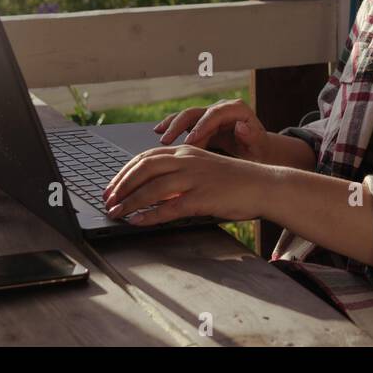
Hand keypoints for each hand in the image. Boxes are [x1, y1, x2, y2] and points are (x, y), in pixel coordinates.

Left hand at [102, 145, 270, 225]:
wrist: (264, 185)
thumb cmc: (235, 181)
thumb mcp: (204, 169)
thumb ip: (180, 173)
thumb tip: (154, 189)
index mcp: (187, 151)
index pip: (146, 157)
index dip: (125, 172)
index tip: (112, 186)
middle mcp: (188, 160)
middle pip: (144, 168)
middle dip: (121, 185)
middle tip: (107, 200)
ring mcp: (195, 178)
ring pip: (152, 188)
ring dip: (129, 202)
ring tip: (116, 213)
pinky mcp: (202, 197)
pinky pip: (169, 207)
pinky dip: (149, 216)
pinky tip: (137, 222)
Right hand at [153, 99, 272, 162]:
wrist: (258, 149)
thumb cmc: (259, 149)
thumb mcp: (260, 146)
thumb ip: (252, 136)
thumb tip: (242, 126)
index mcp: (237, 110)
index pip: (215, 114)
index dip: (201, 126)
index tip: (190, 141)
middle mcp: (221, 108)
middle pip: (197, 112)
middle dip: (180, 125)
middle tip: (167, 141)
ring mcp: (211, 114)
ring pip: (188, 116)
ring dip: (172, 125)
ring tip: (159, 135)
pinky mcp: (203, 123)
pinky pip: (185, 123)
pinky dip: (172, 127)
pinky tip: (158, 132)